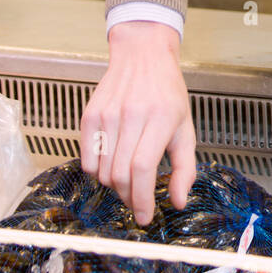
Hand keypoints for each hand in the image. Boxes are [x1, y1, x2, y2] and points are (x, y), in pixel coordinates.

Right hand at [80, 21, 196, 225]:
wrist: (142, 56)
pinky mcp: (89, 116)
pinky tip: (111, 165)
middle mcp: (131, 116)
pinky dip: (97, 172)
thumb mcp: (185, 129)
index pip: (143, 169)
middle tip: (138, 199)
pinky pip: (86, 159)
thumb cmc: (167, 93)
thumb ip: (185, 168)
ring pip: (102, 171)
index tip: (144, 216)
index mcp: (160, 119)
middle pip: (120, 175)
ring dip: (114, 186)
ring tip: (127, 180)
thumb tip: (177, 202)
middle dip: (129, 196)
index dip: (141, 199)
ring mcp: (107, 115)